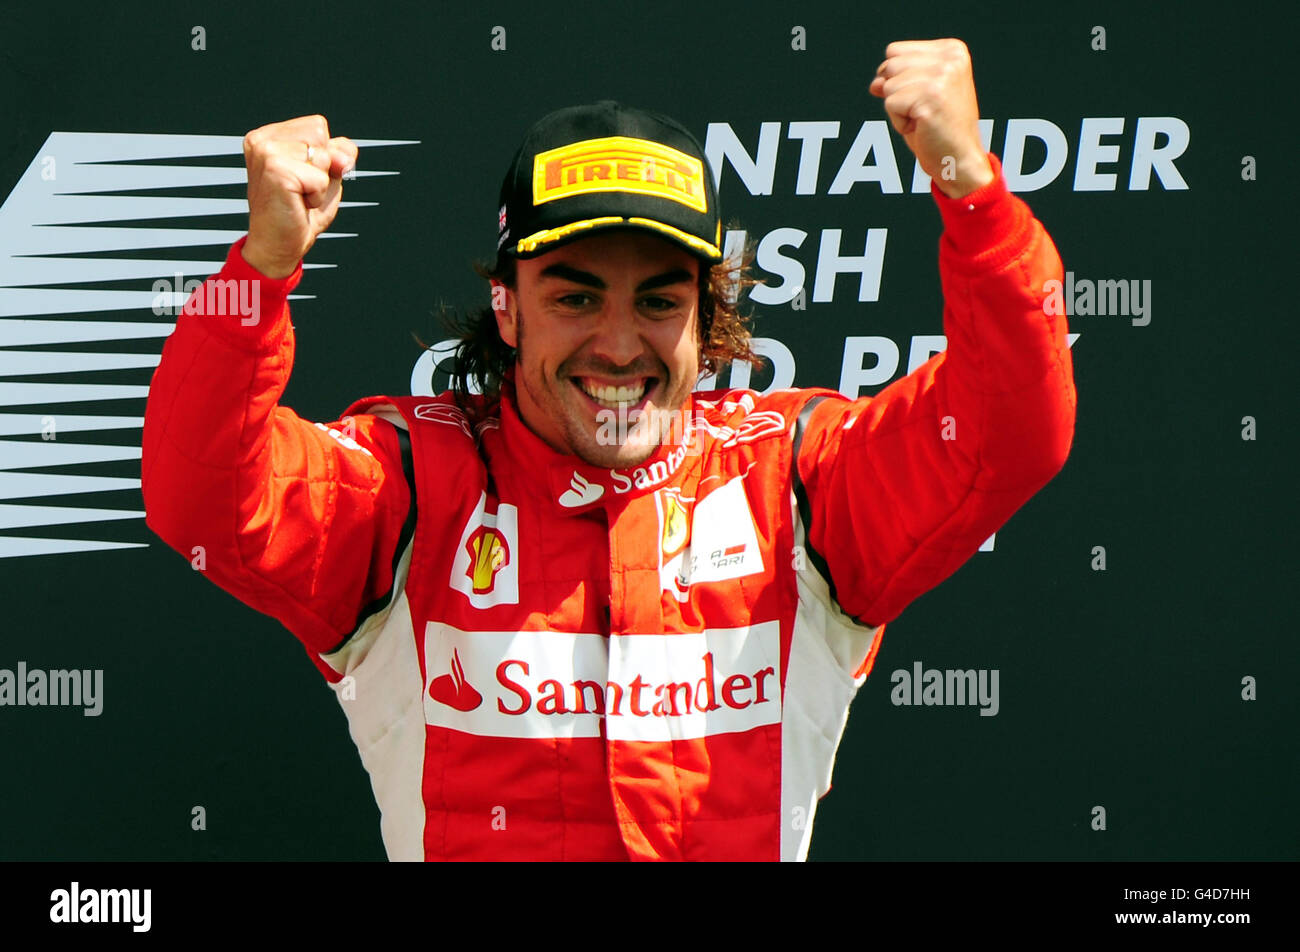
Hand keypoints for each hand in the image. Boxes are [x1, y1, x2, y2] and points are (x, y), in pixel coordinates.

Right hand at [240, 115, 357, 277]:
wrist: (278, 245)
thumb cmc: (301, 211)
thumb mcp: (327, 175)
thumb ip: (340, 154)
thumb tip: (343, 158)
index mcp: (269, 135)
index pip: (318, 126)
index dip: (325, 155)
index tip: (303, 178)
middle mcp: (262, 140)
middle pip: (320, 133)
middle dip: (323, 166)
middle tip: (301, 189)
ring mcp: (266, 152)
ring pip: (322, 155)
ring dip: (320, 182)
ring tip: (298, 196)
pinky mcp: (275, 170)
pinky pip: (320, 177)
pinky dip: (317, 196)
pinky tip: (297, 203)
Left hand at [868, 39, 993, 198]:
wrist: (959, 159)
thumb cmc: (941, 129)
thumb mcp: (920, 95)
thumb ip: (899, 79)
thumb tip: (875, 82)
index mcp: (952, 50)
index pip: (895, 50)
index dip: (897, 79)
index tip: (923, 97)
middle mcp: (950, 58)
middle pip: (890, 65)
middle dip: (896, 93)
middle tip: (922, 110)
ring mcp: (941, 76)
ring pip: (888, 85)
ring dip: (898, 108)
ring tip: (922, 118)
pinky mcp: (930, 97)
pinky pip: (890, 104)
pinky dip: (898, 121)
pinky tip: (921, 127)